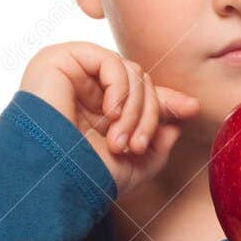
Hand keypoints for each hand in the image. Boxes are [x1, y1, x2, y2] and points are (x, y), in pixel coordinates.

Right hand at [20, 42, 200, 195]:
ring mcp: (72, 71)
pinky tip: (109, 115)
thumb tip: (176, 121)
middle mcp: (83, 86)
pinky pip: (111, 62)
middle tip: (138, 147)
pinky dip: (120, 90)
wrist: (49, 181)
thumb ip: (156, 143)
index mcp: (94, 108)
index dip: (165, 100)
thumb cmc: (83, 177)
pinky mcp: (61, 59)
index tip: (191, 109)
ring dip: (134, 111)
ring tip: (119, 141)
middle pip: (140, 82)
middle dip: (147, 116)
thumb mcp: (131, 166)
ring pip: (130, 73)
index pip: (137, 93)